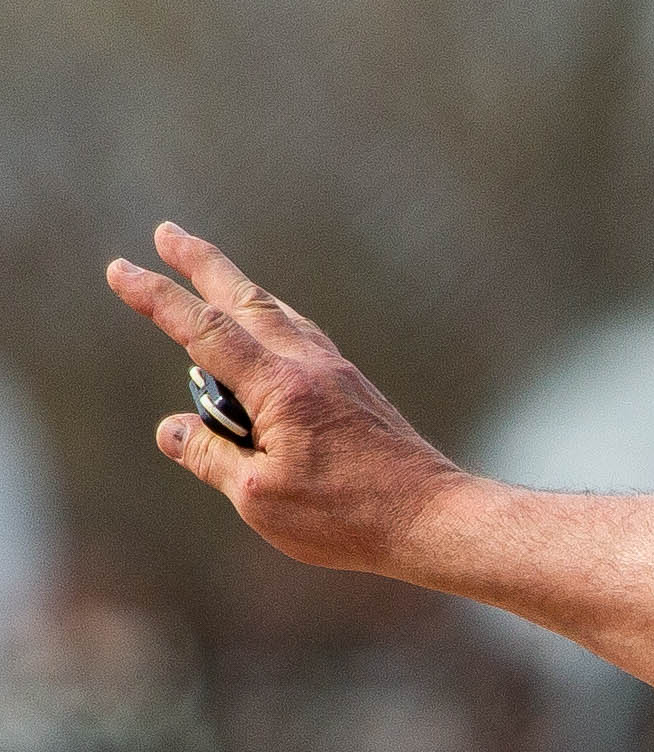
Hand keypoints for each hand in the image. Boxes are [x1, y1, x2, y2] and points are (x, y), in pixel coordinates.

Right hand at [106, 224, 464, 576]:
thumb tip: (172, 430)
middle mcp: (311, 367)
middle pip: (246, 300)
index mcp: (280, 388)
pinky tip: (273, 330)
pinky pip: (306, 339)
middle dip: (201, 263)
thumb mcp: (259, 497)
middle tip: (166, 232)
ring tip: (213, 275)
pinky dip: (277, 321)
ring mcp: (340, 374)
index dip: (156, 298)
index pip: (202, 331)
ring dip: (240, 289)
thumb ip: (210, 457)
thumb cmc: (349, 517)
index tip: (120, 269)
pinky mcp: (358, 391)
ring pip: (280, 315)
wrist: (437, 519)